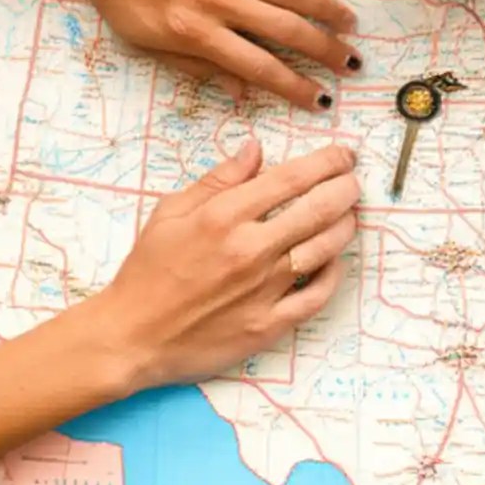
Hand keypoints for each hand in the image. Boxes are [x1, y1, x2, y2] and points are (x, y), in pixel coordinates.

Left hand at [66, 0, 361, 111]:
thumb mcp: (143, 39)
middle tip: (352, 65)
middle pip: (286, 33)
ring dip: (326, 11)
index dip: (296, 87)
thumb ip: (195, 67)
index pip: (259, 68)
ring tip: (350, 25)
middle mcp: (217, 1)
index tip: (322, 100)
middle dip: (325, 52)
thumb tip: (242, 94)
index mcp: (194, 33)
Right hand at [97, 140, 359, 391]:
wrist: (131, 336)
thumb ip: (220, 179)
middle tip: (354, 181)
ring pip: (326, 248)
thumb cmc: (147, 272)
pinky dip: (333, 273)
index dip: (328, 162)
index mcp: (224, 217)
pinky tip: (334, 260)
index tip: (344, 155)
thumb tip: (256, 148)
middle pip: (319, 209)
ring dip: (346, 226)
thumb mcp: (171, 212)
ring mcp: (263, 289)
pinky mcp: (268, 325)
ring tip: (349, 215)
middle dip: (347, 188)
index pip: (292, 179)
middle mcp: (250, 249)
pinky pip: (317, 295)